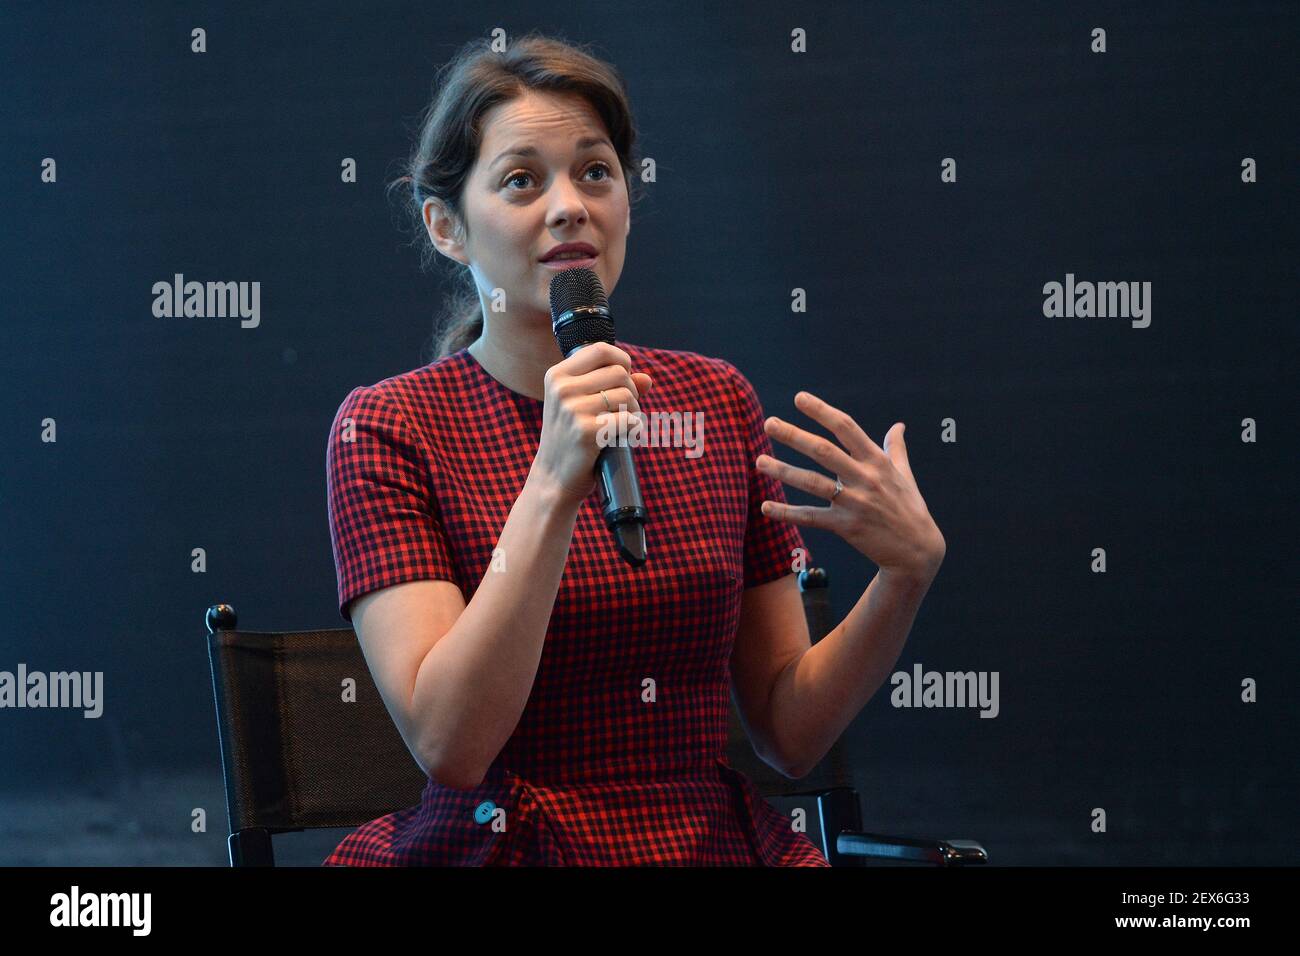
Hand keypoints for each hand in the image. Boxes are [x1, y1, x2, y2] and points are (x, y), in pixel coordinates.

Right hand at [528, 341, 653, 505]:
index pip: (601, 350)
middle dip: (631, 392)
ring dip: (634, 412)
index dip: (622, 361)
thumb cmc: (570, 439)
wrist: (553, 479)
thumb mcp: (582, 406)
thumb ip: (612, 387)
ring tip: (622, 426)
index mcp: (557, 376)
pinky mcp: (586, 431)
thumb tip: (646, 379)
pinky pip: (629, 419)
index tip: (625, 380)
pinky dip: (634, 429)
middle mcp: (562, 389)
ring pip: (627, 395)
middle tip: (624, 412)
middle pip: (619, 373)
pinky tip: (623, 438)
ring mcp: (572, 410)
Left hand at [756, 391, 945, 579]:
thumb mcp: (905, 475)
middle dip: (794, 436)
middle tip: (769, 423)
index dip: (822, 411)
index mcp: (877, 461)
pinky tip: (765, 508)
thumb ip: (896, 448)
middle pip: (824, 451)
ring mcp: (855, 503)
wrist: (917, 550)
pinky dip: (787, 513)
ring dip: (783, 471)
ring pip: (813, 483)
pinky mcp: (847, 526)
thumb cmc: (909, 508)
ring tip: (759, 462)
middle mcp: (865, 478)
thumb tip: (899, 425)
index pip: (846, 428)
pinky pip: (811, 517)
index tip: (799, 398)